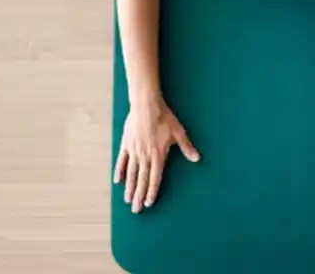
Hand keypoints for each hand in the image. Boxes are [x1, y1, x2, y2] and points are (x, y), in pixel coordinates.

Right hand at [114, 98, 199, 212]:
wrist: (146, 105)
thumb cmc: (164, 117)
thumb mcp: (178, 132)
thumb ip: (186, 147)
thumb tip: (197, 158)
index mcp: (158, 155)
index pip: (154, 178)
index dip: (152, 191)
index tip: (149, 203)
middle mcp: (145, 156)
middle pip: (141, 180)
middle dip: (139, 195)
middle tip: (136, 209)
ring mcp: (134, 150)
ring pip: (131, 173)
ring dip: (129, 187)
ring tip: (127, 200)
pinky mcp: (126, 144)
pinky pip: (121, 161)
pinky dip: (120, 171)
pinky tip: (118, 181)